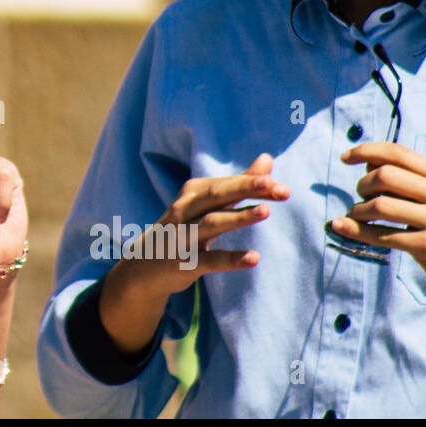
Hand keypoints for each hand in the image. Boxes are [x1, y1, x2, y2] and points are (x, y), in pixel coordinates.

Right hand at [132, 153, 290, 296]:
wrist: (143, 267)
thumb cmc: (182, 230)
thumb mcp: (206, 205)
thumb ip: (238, 184)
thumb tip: (267, 159)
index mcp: (193, 194)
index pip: (227, 185)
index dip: (253, 184)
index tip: (282, 187)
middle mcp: (185, 210)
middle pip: (216, 196)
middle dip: (243, 188)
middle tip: (273, 185)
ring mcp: (182, 236)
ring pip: (211, 223)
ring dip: (238, 216)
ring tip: (266, 211)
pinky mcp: (184, 263)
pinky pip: (209, 260)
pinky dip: (231, 259)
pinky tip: (254, 258)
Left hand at [332, 142, 425, 312]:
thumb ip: (407, 178)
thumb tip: (365, 161)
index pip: (397, 152)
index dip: (365, 151)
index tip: (345, 157)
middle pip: (384, 175)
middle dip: (362, 184)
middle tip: (361, 197)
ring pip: (379, 205)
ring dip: (358, 210)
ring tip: (359, 216)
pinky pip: (381, 234)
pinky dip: (356, 230)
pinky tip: (341, 226)